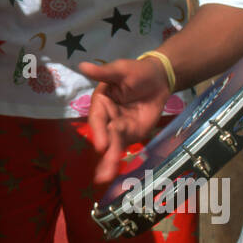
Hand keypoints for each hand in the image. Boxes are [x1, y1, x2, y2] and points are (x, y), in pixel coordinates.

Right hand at [78, 56, 172, 192]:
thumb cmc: (137, 71)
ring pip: (113, 146)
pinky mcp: (132, 134)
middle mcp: (107, 117)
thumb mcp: (121, 69)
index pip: (98, 119)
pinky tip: (113, 173)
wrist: (159, 79)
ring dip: (109, 161)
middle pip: (105, 136)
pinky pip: (124, 148)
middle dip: (106, 153)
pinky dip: (118, 160)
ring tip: (105, 177)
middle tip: (104, 171)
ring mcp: (119, 128)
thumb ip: (103, 72)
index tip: (102, 146)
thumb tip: (82, 65)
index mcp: (101, 102)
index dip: (99, 132)